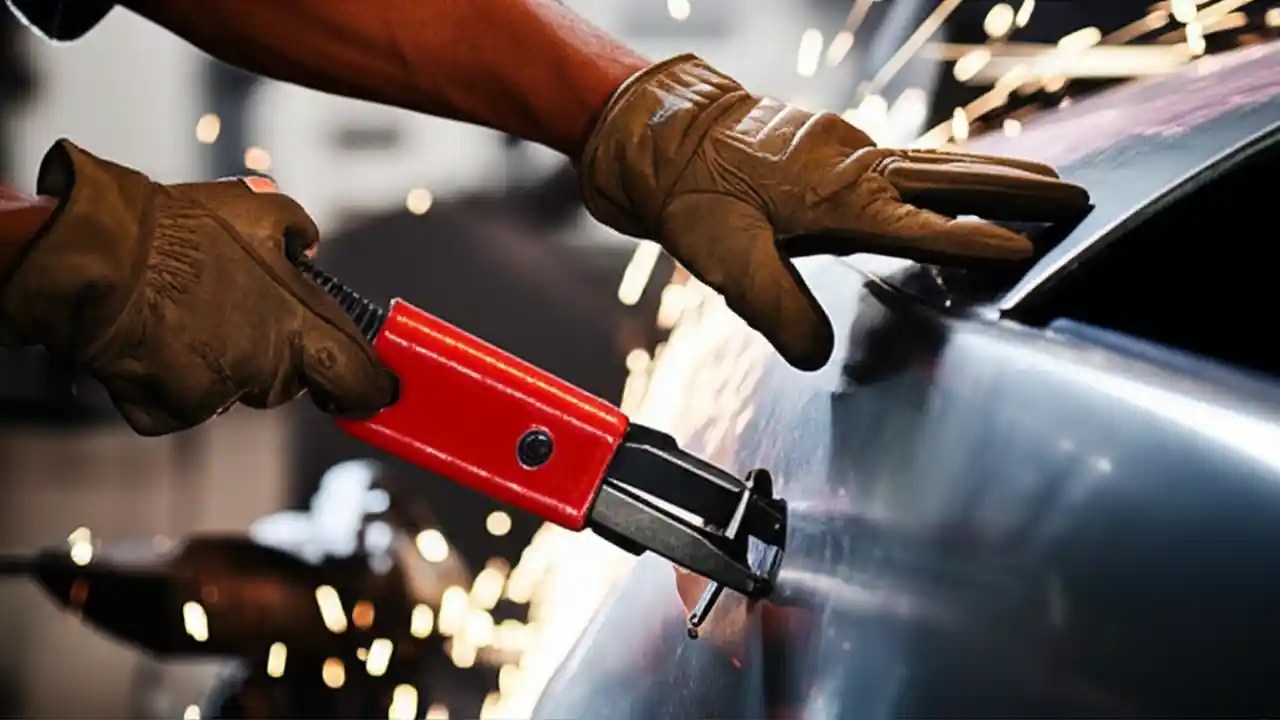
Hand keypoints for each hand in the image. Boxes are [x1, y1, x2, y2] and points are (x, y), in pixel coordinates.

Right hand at [0, 140, 395, 435]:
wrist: (97, 256)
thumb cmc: (178, 230)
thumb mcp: (259, 207)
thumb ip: (298, 230)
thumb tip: (308, 246)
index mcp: (298, 326)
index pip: (356, 377)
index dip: (368, 387)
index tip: (375, 391)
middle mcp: (265, 368)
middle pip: (290, 382)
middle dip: (276, 355)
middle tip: (238, 311)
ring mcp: (216, 394)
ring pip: (234, 391)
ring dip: (221, 365)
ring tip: (186, 314)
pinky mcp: (168, 411)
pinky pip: (180, 406)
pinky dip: (168, 382)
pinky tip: (152, 340)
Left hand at [579, 55, 1089, 369]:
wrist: (665, 135)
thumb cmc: (694, 195)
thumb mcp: (726, 260)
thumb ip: (776, 309)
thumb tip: (818, 355)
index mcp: (838, 198)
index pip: (920, 225)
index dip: (971, 240)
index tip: (1025, 249)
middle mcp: (855, 168)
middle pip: (951, 177)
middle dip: (1016, 191)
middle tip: (1078, 197)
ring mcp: (849, 151)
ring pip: (938, 162)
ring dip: (994, 173)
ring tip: (1047, 182)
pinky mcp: (837, 148)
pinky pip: (911, 156)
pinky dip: (951, 166)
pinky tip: (964, 175)